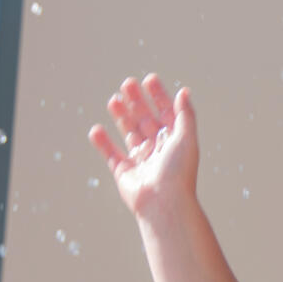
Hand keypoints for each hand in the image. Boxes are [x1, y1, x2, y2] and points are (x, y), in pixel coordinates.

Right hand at [89, 73, 199, 220]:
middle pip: (146, 119)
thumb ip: (185, 114)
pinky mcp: (124, 172)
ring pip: (129, 132)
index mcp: (175, 141)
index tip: (149, 79)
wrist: (163, 202)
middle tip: (127, 84)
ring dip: (121, 115)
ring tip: (114, 99)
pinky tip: (96, 129)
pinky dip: (103, 143)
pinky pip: (111, 154)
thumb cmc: (178, 171)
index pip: (166, 113)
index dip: (158, 96)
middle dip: (137, 101)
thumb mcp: (186, 138)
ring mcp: (141, 160)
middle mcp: (158, 149)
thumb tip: (184, 91)